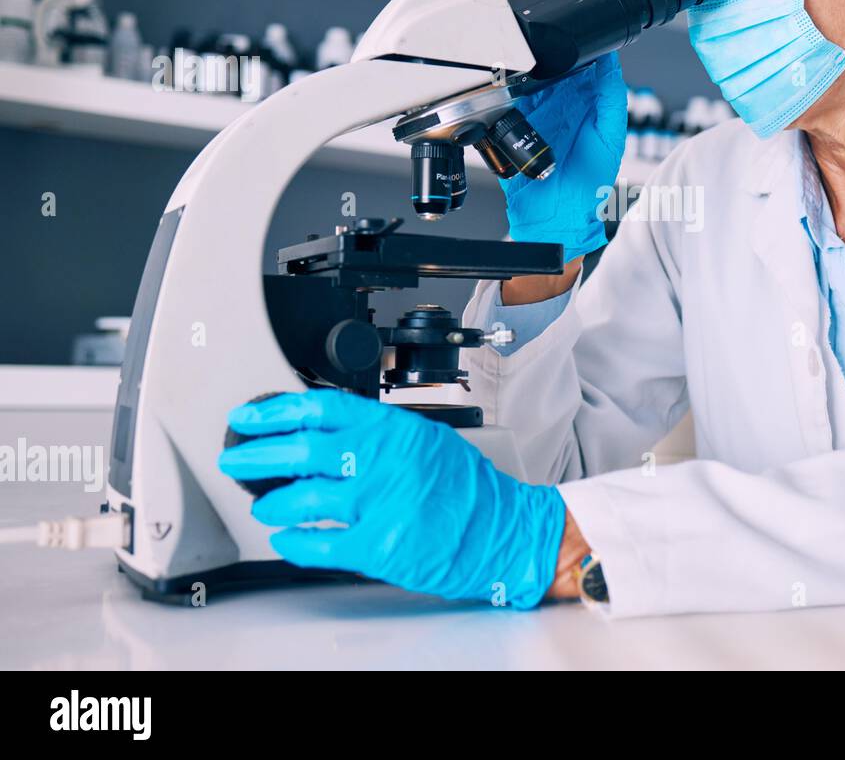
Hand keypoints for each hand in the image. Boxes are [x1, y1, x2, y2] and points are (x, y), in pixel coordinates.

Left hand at [217, 390, 566, 608]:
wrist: (500, 530)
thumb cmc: (465, 487)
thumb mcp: (424, 438)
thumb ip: (377, 433)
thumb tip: (321, 430)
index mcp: (393, 428)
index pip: (320, 407)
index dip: (275, 411)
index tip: (249, 418)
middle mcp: (383, 460)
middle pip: (300, 450)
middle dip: (256, 455)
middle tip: (235, 459)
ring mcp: (379, 503)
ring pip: (301, 499)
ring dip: (272, 503)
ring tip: (264, 506)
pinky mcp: (378, 546)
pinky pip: (319, 543)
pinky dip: (294, 542)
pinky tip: (286, 539)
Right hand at [501, 52, 626, 259]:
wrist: (556, 217)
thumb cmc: (588, 186)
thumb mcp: (610, 139)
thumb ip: (612, 101)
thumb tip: (612, 63)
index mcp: (587, 105)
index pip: (586, 65)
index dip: (584, 48)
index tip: (582, 35)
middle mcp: (561, 105)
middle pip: (553, 66)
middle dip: (551, 52)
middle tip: (550, 44)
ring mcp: (536, 113)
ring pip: (529, 78)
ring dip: (527, 69)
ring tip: (530, 62)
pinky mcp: (514, 124)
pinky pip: (507, 99)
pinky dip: (507, 89)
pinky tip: (512, 84)